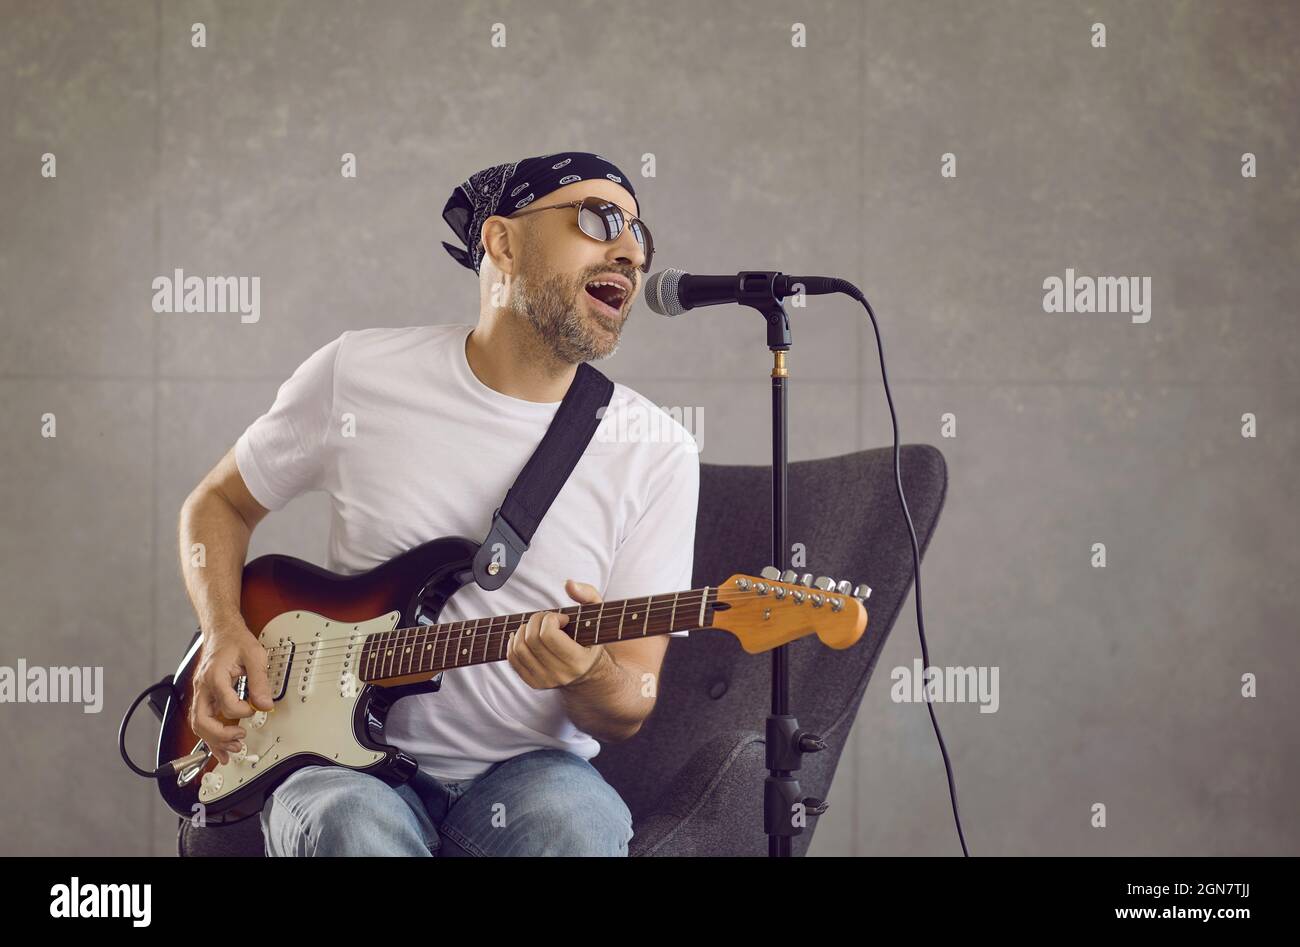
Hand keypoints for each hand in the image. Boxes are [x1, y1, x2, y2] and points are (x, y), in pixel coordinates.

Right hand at [189, 619, 274, 764]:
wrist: (222, 631)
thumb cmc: (235, 640)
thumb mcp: (254, 655)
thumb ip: (260, 681)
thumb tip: (265, 705)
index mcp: (214, 677)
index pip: (226, 704)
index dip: (243, 711)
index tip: (256, 708)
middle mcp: (203, 688)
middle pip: (201, 721)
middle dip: (220, 736)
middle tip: (240, 740)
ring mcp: (201, 694)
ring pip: (199, 725)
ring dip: (214, 741)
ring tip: (233, 750)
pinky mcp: (205, 697)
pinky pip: (203, 721)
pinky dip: (211, 737)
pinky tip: (220, 749)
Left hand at [506, 579, 610, 689]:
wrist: (590, 672)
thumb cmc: (591, 639)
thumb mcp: (597, 614)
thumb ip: (587, 595)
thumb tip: (568, 584)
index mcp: (579, 661)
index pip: (549, 635)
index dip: (551, 619)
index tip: (561, 618)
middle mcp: (561, 674)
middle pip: (532, 639)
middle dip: (537, 620)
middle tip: (547, 619)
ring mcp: (545, 680)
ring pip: (519, 648)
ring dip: (524, 630)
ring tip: (537, 627)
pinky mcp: (533, 682)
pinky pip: (512, 658)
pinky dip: (514, 642)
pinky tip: (525, 635)